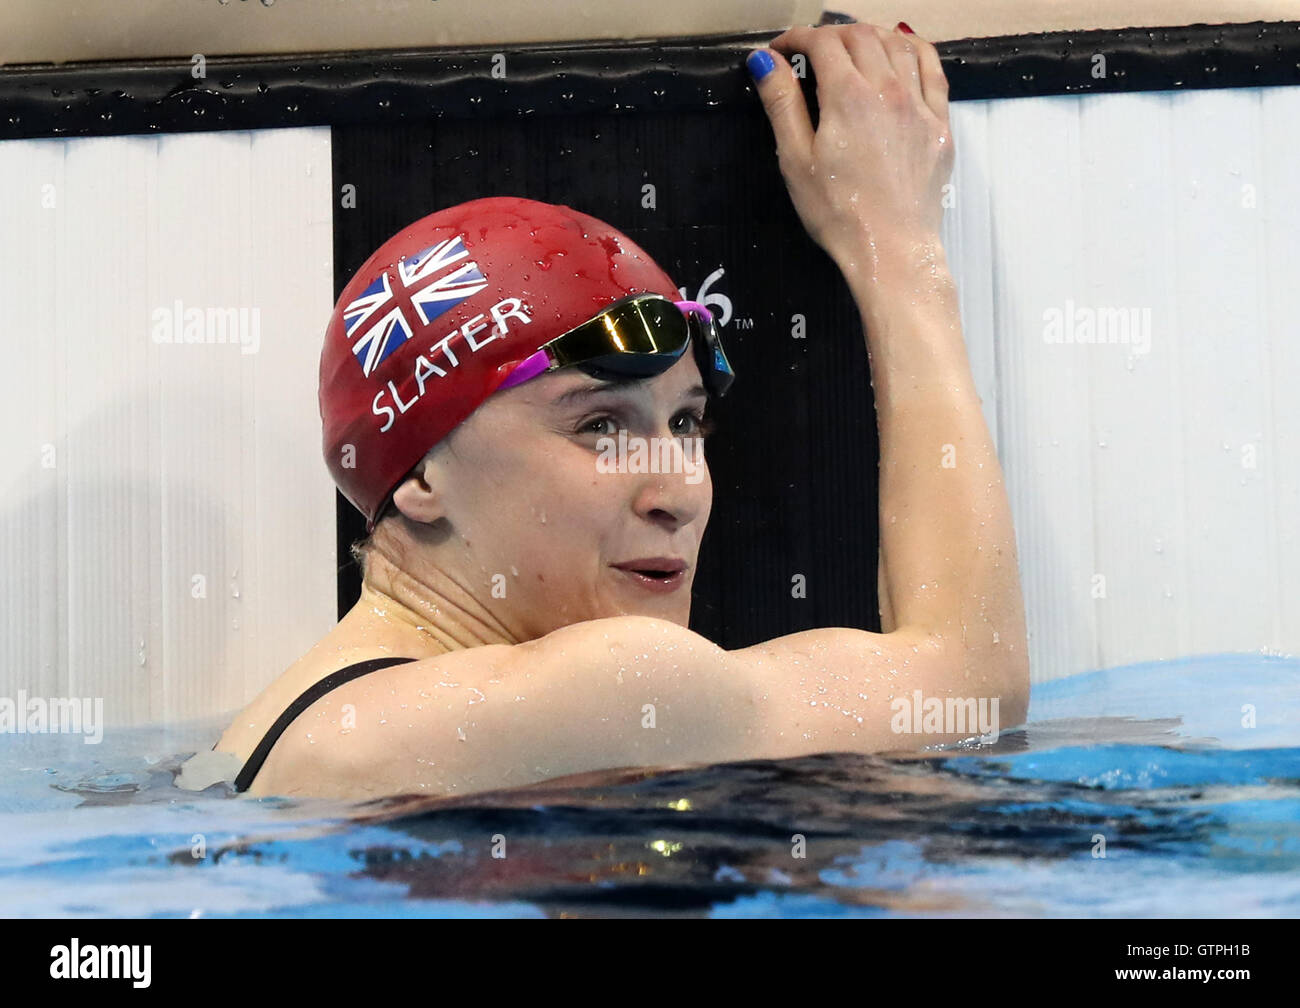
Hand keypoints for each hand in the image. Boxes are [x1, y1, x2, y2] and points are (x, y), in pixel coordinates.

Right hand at [748, 23, 954, 270]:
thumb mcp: (795, 160)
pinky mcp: (940, 125)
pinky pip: (932, 70)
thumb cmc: (838, 213)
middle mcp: (888, 90)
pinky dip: (913, 50)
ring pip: (897, 45)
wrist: (891, 250)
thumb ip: (782, 103)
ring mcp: (919, 106)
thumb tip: (765, 60)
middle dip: (831, 35)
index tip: (782, 49)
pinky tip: (902, 51)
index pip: (822, 43)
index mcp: (848, 96)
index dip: (797, 38)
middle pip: (860, 36)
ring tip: (852, 48)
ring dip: (870, 36)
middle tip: (811, 51)